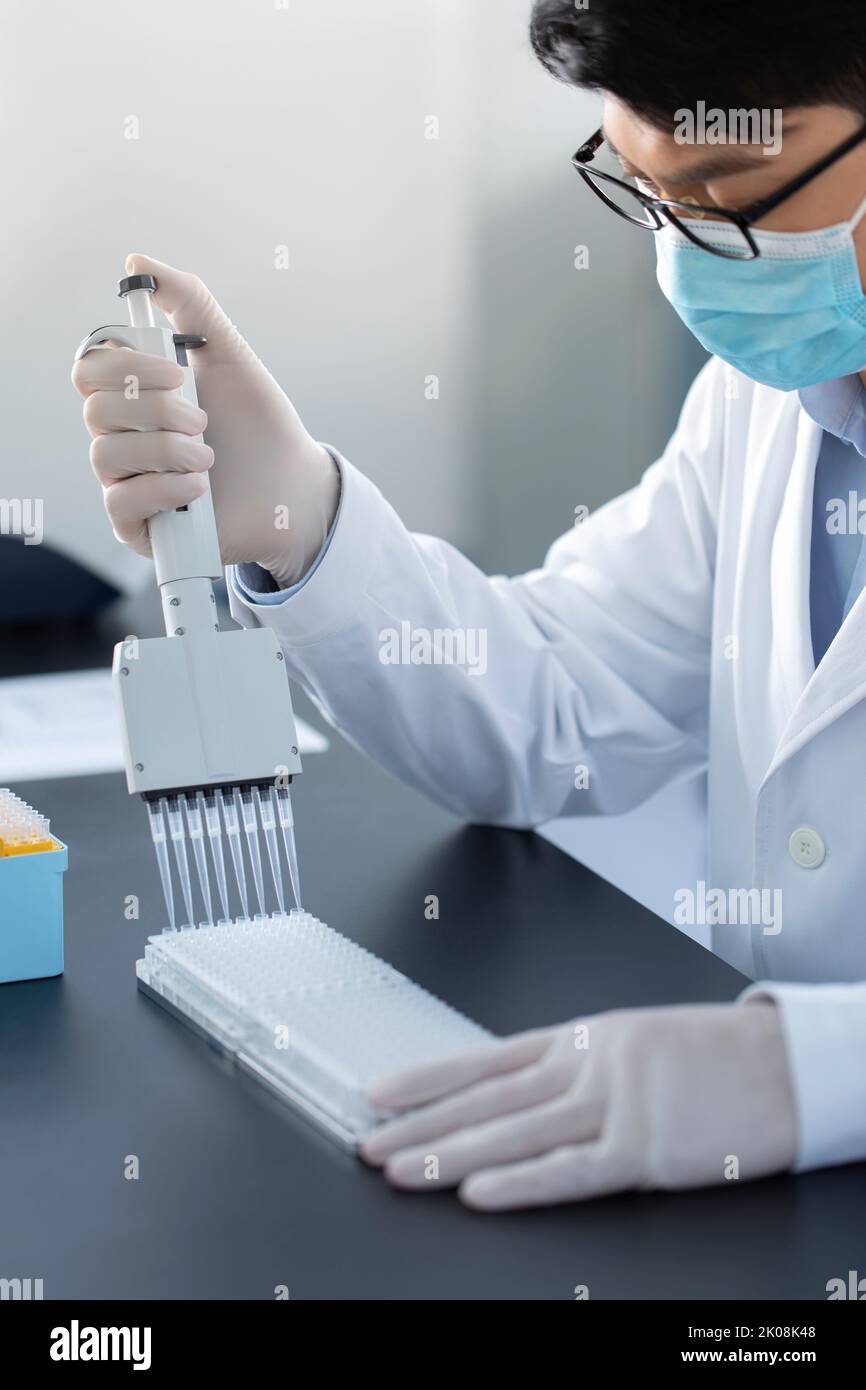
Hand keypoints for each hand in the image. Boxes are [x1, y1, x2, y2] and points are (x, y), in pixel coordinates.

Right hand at [71, 254, 339, 586]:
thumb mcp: (227, 354)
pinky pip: (120, 503)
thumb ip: (189, 304)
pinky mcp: (138, 526)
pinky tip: (199, 489)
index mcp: (133, 394)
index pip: (89, 370)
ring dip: (167, 451)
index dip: (125, 367)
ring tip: (209, 458)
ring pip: (106, 456)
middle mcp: (121, 436)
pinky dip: (164, 490)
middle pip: (95, 411)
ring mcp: (126, 482)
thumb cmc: (258, 423)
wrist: (292, 486)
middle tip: (203, 422)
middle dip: (155, 412)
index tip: (177, 372)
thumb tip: (137, 261)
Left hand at [361, 1002, 796, 1210]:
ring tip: (403, 1171)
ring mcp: (614, 1105)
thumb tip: (510, 1090)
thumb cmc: (709, 1053)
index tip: (380, 1094)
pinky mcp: (644, 1148)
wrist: (779, 1064)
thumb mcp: (631, 1040)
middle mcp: (587, 1066)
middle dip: (424, 1124)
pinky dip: (522, 1183)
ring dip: (452, 1155)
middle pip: (488, 1100)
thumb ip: (574, 1064)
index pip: (487, 1059)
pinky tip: (478, 1193)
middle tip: (370, 1145)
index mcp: (582, 1037)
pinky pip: (571, 1171)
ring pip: (516, 1134)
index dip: (430, 1078)